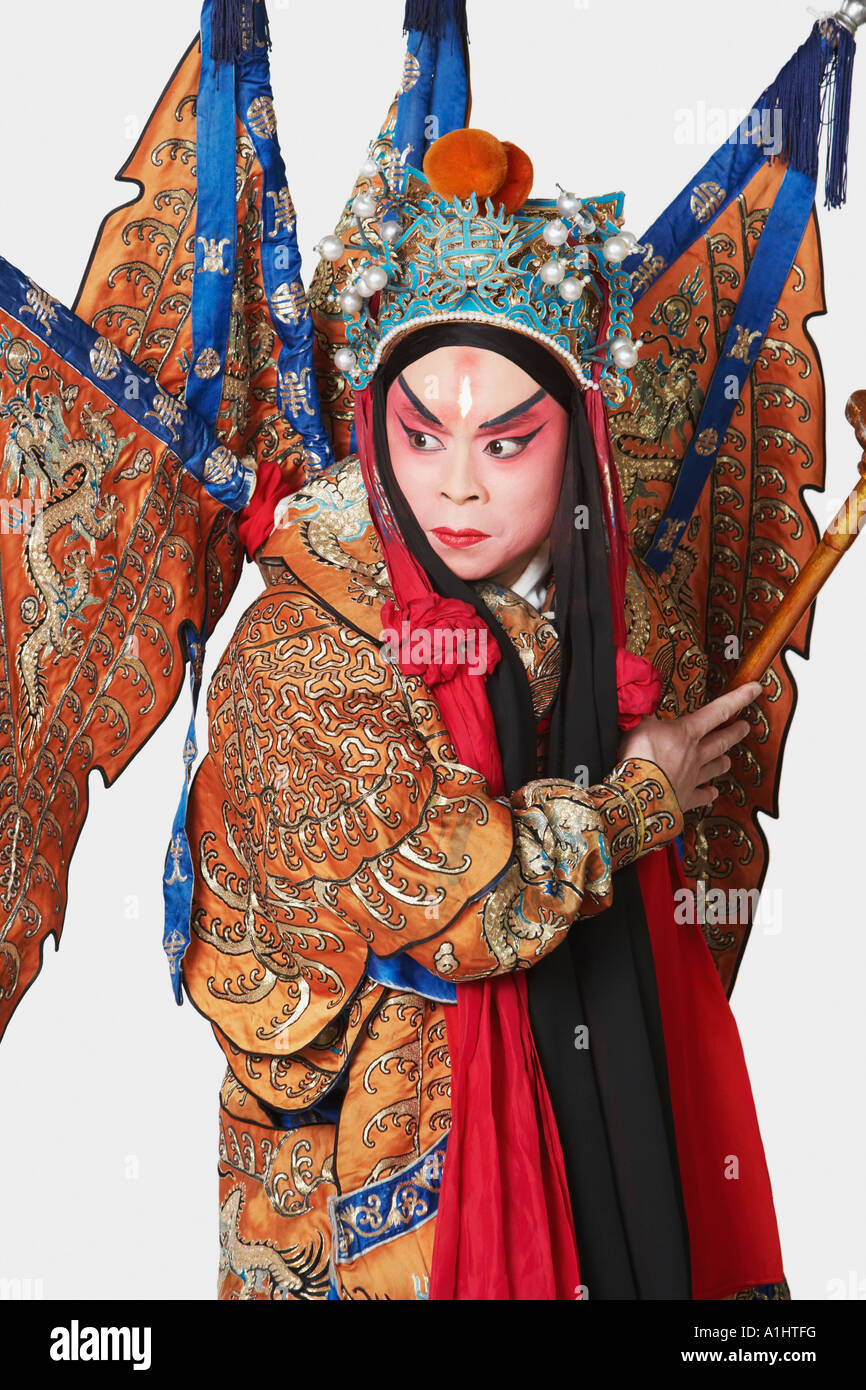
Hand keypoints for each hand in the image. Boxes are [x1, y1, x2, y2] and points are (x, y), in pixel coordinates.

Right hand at [616, 680, 762, 813]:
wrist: (638, 796)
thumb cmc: (639, 758)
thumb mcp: (638, 724)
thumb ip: (645, 710)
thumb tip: (642, 696)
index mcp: (687, 733)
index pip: (719, 710)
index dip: (739, 698)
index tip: (754, 689)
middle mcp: (695, 754)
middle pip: (723, 740)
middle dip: (736, 731)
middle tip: (745, 726)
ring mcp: (693, 777)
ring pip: (716, 767)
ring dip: (724, 761)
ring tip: (728, 759)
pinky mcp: (686, 797)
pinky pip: (703, 795)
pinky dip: (709, 793)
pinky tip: (713, 792)